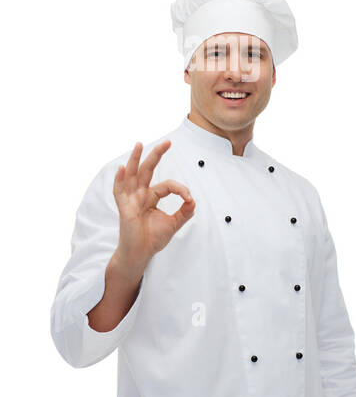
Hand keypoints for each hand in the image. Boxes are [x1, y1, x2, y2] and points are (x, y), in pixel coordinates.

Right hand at [111, 141, 195, 275]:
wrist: (141, 254)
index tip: (189, 198)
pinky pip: (120, 192)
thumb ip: (184, 211)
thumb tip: (193, 200)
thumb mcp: (174, 223)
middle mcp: (140, 195)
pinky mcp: (124, 209)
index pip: (167, 185)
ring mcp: (130, 200)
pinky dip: (120, 179)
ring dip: (135, 160)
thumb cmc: (153, 238)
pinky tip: (123, 168)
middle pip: (147, 171)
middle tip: (168, 142)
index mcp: (151, 197)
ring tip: (139, 144)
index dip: (180, 189)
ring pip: (133, 176)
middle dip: (156, 156)